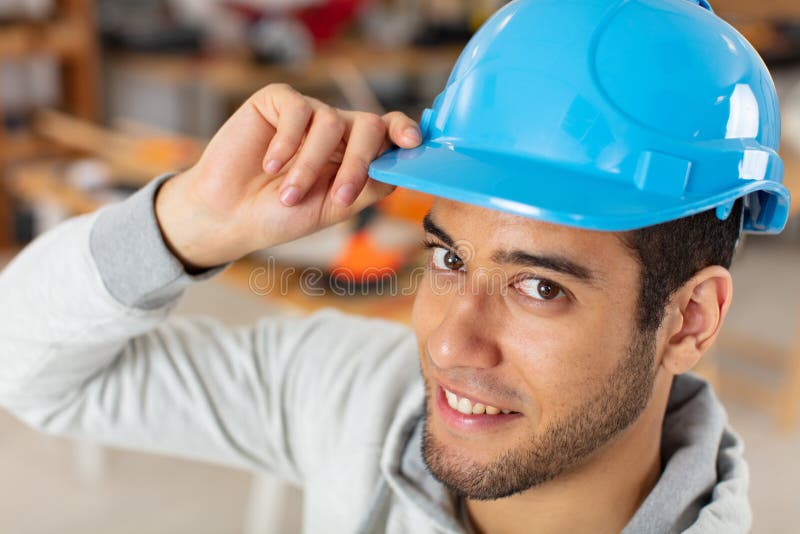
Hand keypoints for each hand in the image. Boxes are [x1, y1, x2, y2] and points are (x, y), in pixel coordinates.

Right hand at [155, 83, 421, 269]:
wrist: (229, 216)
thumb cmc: (280, 215)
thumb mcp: (333, 208)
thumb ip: (369, 187)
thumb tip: (403, 169)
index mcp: (354, 153)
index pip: (389, 131)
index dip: (404, 131)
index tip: (414, 141)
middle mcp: (336, 130)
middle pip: (368, 124)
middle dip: (360, 161)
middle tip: (341, 195)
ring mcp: (307, 114)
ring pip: (331, 122)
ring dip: (310, 165)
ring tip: (288, 194)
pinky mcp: (276, 102)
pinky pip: (297, 110)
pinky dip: (287, 143)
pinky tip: (271, 164)